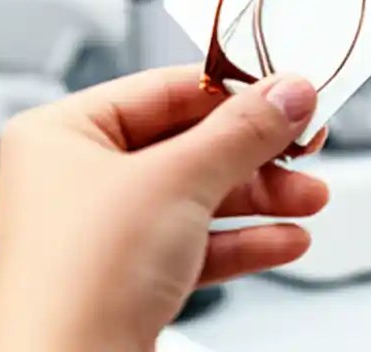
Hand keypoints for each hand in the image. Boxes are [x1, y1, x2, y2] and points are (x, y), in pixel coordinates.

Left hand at [0, 67, 329, 351]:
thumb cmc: (81, 281)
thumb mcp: (180, 181)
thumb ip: (243, 131)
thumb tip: (288, 93)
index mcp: (62, 133)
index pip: (166, 90)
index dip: (235, 91)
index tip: (289, 96)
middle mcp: (76, 178)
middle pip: (190, 145)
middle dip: (258, 156)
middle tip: (306, 148)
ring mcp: (102, 231)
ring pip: (199, 197)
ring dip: (261, 198)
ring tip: (308, 198)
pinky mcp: (127, 278)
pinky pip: (196, 244)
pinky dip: (243, 241)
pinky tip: (285, 239)